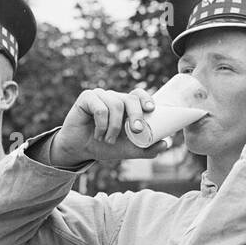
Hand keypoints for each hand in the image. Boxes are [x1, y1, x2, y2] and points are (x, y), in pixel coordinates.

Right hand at [50, 88, 167, 165]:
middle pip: (130, 98)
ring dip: (114, 127)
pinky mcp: (87, 97)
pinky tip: (98, 134)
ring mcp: (100, 96)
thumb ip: (146, 149)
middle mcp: (114, 98)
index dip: (146, 98)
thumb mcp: (127, 150)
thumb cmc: (104, 146)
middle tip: (136, 130)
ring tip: (108, 140)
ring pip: (115, 104)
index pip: (138, 94)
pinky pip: (100, 107)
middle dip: (136, 114)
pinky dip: (102, 124)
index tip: (151, 109)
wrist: (80, 150)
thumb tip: (165, 143)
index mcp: (125, 106)